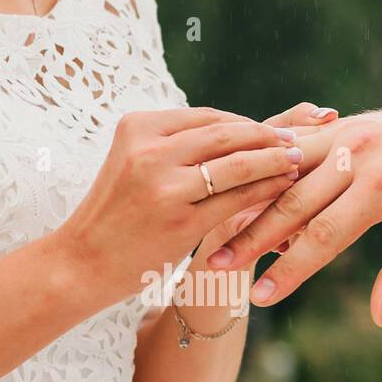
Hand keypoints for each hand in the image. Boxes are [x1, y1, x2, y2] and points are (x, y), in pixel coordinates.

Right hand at [57, 107, 303, 302]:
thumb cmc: (115, 215)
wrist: (81, 264)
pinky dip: (265, 191)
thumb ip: (175, 146)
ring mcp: (165, 186)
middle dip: (269, 135)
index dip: (245, 122)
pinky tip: (282, 190)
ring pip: (237, 164)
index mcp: (137, 128)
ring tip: (299, 161)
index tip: (273, 127)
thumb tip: (236, 129)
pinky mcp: (181, 221)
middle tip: (299, 139)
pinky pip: (237, 199)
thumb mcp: (134, 165)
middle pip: (226, 134)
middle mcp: (149, 151)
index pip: (206, 117)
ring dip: (275, 160)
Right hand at [205, 96, 381, 325]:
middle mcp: (356, 154)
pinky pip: (289, 149)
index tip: (261, 297)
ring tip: (217, 233)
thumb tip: (378, 318)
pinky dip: (264, 173)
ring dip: (248, 202)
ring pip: (280, 171)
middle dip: (251, 238)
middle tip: (216, 267)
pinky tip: (237, 197)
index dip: (290, 269)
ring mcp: (342, 134)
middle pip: (290, 202)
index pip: (324, 234)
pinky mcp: (336, 127)